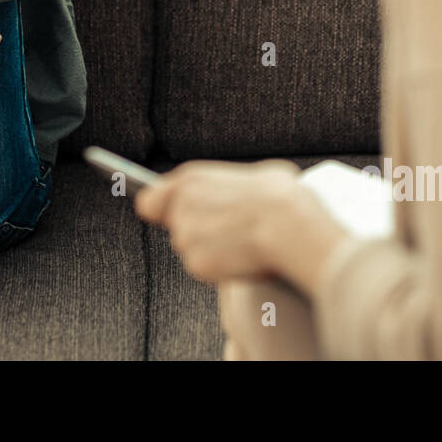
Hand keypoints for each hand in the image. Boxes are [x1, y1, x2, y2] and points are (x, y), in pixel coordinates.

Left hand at [133, 159, 306, 282]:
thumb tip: (234, 192)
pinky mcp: (197, 265)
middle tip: (229, 229)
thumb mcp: (250, 173)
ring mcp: (185, 238)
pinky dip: (220, 267)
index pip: (149, 201)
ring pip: (191, 249)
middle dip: (198, 231)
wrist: (291, 226)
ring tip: (242, 243)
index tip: (173, 216)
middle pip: (177, 228)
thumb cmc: (280, 196)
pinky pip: (204, 268)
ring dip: (211, 249)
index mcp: (189, 180)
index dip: (162, 211)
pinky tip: (243, 257)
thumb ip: (225, 185)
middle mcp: (180, 207)